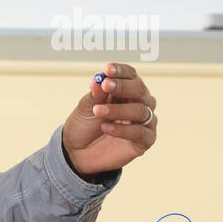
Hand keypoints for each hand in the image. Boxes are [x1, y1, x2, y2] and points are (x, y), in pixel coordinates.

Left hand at [62, 62, 156, 176]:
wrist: (78, 152)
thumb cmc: (85, 125)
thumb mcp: (86, 107)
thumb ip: (96, 95)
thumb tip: (99, 79)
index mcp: (127, 90)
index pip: (131, 75)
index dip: (121, 71)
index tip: (107, 69)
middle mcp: (140, 103)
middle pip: (140, 90)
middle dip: (122, 87)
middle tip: (105, 85)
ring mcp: (144, 122)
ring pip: (141, 111)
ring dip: (119, 109)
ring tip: (98, 111)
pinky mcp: (145, 141)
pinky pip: (140, 133)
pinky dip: (123, 130)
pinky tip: (106, 128)